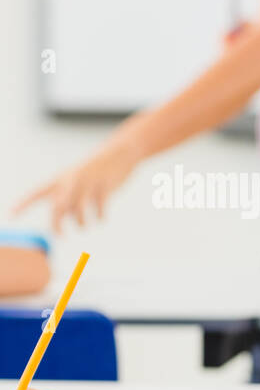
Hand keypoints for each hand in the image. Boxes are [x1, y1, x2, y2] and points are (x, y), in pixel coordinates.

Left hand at [11, 139, 138, 234]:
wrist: (119, 153)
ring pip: (78, 209)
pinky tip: (101, 219)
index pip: (36, 193)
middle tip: (60, 235)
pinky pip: (99, 208)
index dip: (23, 204)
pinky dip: (100, 217)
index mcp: (60, 179)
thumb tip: (65, 218)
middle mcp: (71, 181)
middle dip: (57, 224)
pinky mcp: (105, 187)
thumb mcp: (76, 182)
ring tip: (84, 226)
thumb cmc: (95, 171)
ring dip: (80, 222)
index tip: (10, 215)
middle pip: (58, 207)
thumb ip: (69, 198)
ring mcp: (88, 183)